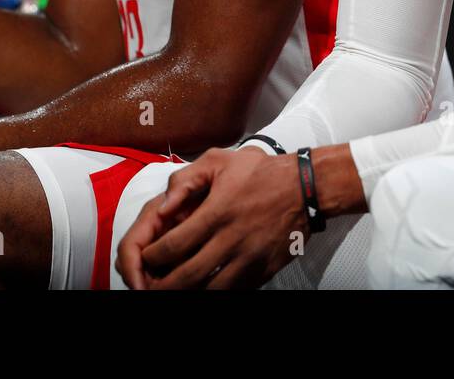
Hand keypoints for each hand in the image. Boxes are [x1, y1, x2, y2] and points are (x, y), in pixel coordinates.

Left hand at [117, 146, 307, 288]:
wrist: (306, 187)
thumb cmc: (261, 172)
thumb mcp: (219, 161)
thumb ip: (184, 180)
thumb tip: (163, 208)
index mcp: (216, 213)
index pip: (172, 246)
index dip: (152, 257)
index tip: (147, 258)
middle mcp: (231, 239)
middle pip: (187, 277)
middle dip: (163, 286)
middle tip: (152, 285)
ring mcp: (249, 258)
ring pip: (211, 290)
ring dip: (190, 292)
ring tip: (178, 289)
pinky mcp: (265, 270)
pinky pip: (236, 290)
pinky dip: (218, 291)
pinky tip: (208, 286)